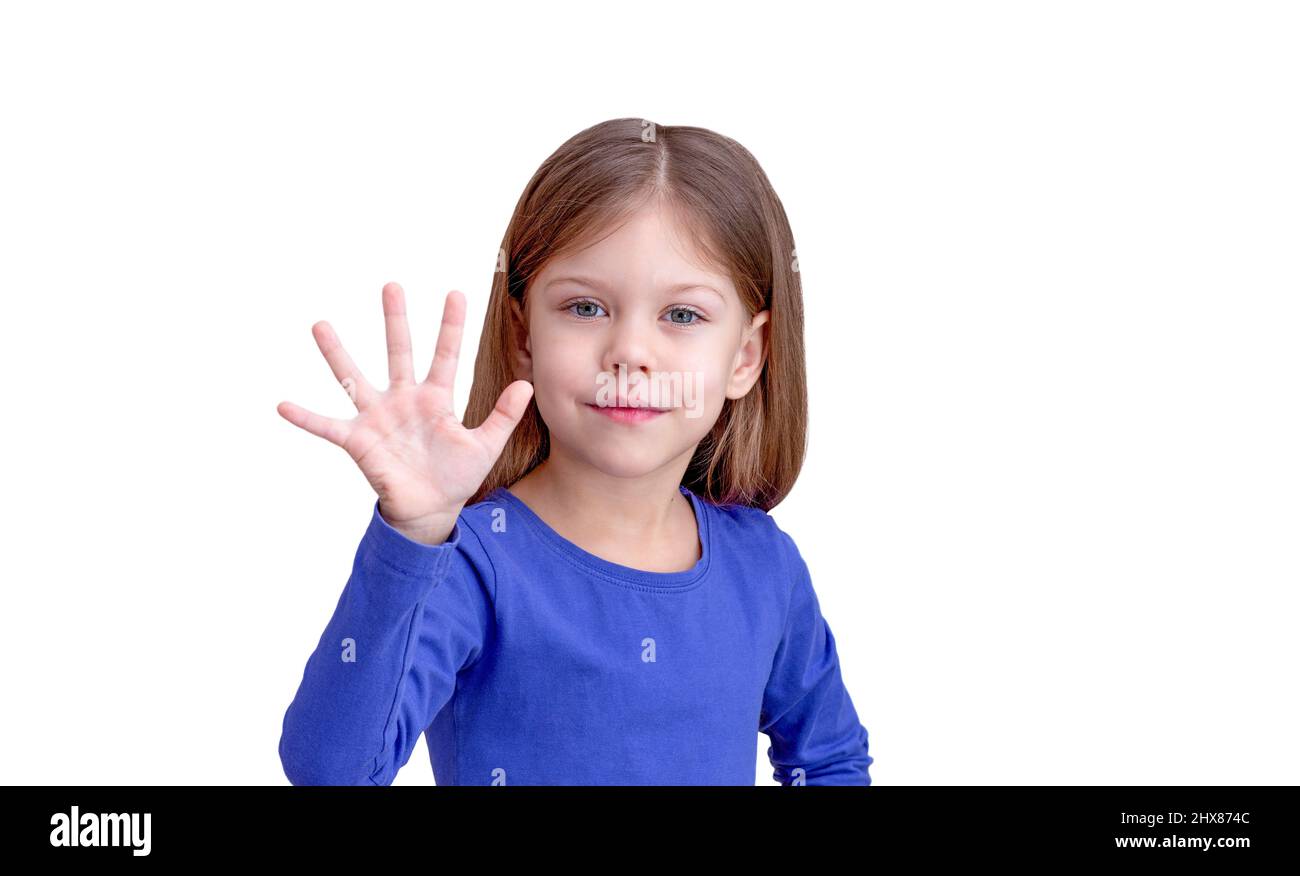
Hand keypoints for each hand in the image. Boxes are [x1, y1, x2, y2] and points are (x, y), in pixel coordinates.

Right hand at [277, 282, 532, 542]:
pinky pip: (327, 426)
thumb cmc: (456, 475)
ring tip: (320, 325)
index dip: (451, 326)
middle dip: (396, 320)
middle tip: (391, 285)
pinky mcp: (359, 441)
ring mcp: (378, 417)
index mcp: (436, 398)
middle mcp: (404, 399)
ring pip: (355, 378)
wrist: (431, 508)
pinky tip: (283, 405)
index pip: (446, 355)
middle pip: (399, 352)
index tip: (456, 293)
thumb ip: (504, 416)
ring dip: (338, 353)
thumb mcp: (485, 446)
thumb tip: (527, 385)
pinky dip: (306, 417)